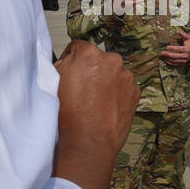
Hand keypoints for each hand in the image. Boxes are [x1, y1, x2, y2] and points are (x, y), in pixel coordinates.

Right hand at [53, 40, 138, 188]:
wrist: (89, 141)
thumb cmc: (67, 112)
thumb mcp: (53, 81)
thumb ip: (62, 63)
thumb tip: (68, 59)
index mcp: (89, 53)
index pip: (77, 47)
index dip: (70, 59)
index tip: (68, 73)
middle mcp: (112, 60)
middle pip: (98, 60)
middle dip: (90, 70)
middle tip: (81, 91)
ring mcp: (126, 77)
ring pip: (113, 73)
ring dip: (105, 82)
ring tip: (94, 102)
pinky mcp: (135, 92)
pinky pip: (123, 87)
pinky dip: (116, 94)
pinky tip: (105, 108)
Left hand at [159, 32, 189, 66]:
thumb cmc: (189, 44)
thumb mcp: (189, 38)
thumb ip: (184, 35)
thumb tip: (179, 31)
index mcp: (187, 49)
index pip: (179, 49)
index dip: (173, 48)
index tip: (167, 47)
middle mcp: (186, 56)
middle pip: (176, 56)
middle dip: (168, 54)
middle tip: (162, 52)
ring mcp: (184, 60)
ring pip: (174, 61)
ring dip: (168, 59)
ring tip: (162, 55)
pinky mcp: (182, 63)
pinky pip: (175, 64)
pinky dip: (169, 63)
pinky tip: (165, 59)